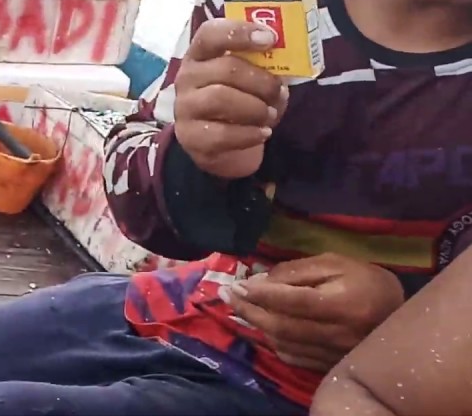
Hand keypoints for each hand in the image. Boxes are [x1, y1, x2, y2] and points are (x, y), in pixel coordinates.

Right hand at [172, 18, 288, 178]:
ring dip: (255, 107)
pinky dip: (249, 134)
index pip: (210, 34)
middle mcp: (187, 77)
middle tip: (278, 91)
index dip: (239, 32)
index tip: (270, 39)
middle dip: (261, 81)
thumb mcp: (249, 80)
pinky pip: (221, 133)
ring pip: (220, 99)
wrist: (220, 145)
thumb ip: (264, 69)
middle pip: (225, 68)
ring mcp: (185, 107)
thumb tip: (284, 72)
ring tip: (271, 115)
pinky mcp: (190, 136)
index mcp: (200, 55)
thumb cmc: (238, 101)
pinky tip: (263, 133)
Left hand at [221, 253, 405, 372]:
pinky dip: (273, 341)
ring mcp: (335, 353)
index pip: (291, 302)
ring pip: (284, 343)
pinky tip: (263, 326)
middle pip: (282, 326)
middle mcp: (338, 334)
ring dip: (257, 325)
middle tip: (226, 295)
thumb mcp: (334, 263)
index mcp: (342, 304)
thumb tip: (258, 280)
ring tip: (239, 307)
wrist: (401, 314)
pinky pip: (293, 357)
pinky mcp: (332, 364)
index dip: (260, 294)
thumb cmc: (365, 280)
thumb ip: (295, 272)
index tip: (236, 285)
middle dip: (249, 310)